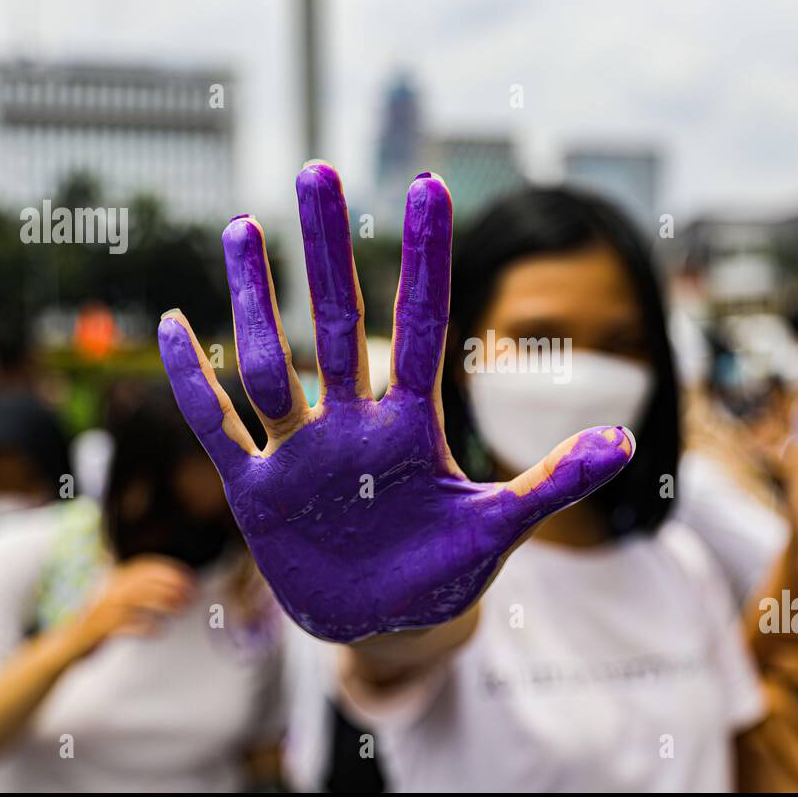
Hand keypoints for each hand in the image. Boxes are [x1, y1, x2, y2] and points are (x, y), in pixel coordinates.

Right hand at [68, 556, 194, 653]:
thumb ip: (142, 592)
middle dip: (172, 588)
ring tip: (181, 612)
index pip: (146, 566)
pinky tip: (159, 631)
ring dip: (163, 604)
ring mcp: (103, 608)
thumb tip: (178, 590)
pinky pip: (125, 625)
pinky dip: (145, 627)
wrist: (67, 645)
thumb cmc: (101, 623)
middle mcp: (109, 589)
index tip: (191, 581)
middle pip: (145, 581)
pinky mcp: (99, 629)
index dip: (171, 571)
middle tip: (192, 598)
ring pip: (137, 600)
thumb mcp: (120, 601)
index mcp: (115, 579)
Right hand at [158, 163, 633, 642]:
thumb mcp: (497, 528)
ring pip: (270, 363)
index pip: (420, 326)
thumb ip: (551, 481)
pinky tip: (171, 327)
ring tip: (244, 228)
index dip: (426, 261)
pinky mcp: (257, 492)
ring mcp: (300, 452)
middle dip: (329, 251)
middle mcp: (352, 423)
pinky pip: (218, 429)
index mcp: (410, 425)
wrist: (384, 625)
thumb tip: (625, 438)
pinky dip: (192, 386)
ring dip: (254, 300)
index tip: (430, 188)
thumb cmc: (443, 574)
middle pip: (338, 321)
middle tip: (316, 170)